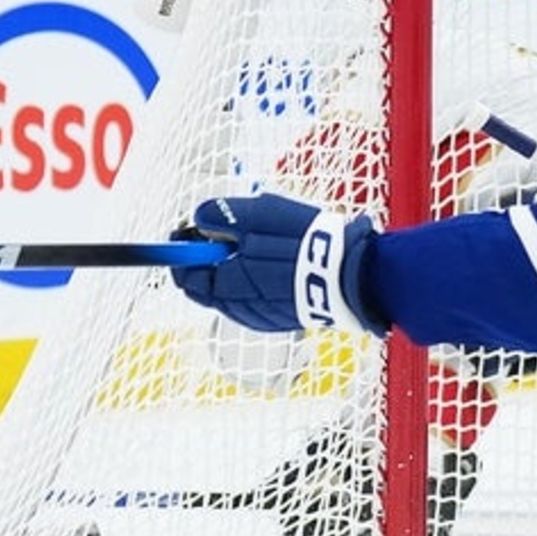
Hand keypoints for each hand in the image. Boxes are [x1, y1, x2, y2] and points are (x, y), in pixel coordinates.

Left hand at [171, 194, 384, 333]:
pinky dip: (260, 285)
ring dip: (238, 272)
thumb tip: (197, 218)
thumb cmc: (305, 242)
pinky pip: (259, 302)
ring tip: (264, 247)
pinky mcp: (284, 321)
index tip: (190, 230)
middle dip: (212, 260)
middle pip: (208, 286)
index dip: (183, 250)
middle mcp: (237, 309)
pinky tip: (281, 267)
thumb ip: (221, 215)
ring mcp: (262, 318)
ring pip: (234, 294)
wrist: (353, 275)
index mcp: (224, 285)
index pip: (184, 274)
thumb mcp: (258, 214)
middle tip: (229, 236)